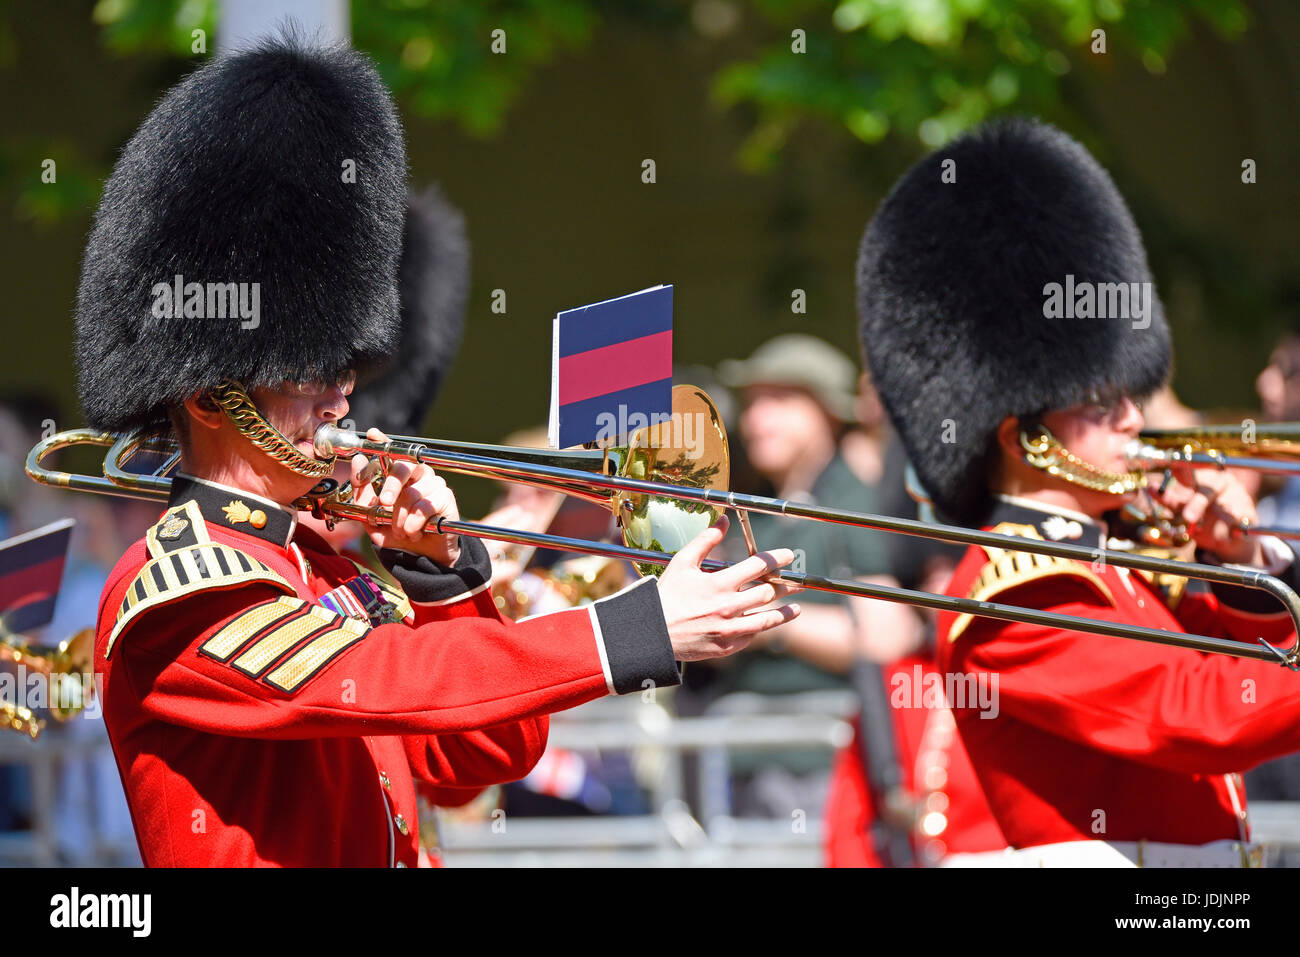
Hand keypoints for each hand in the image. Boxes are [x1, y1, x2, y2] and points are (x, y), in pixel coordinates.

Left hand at [351, 428, 461, 565]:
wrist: (424, 555)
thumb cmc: (399, 533)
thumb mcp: (373, 519)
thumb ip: (363, 496)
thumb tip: (359, 464)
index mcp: (398, 476)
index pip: (391, 452)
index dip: (383, 441)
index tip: (373, 434)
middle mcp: (417, 474)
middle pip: (403, 467)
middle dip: (391, 485)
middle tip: (384, 503)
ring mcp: (433, 483)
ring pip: (411, 494)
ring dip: (400, 518)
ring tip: (401, 531)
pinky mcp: (445, 497)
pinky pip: (425, 506)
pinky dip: (413, 523)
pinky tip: (414, 532)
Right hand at [656, 515, 801, 660]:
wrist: (652, 633)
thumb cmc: (666, 596)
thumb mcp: (682, 562)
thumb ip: (706, 540)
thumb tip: (724, 520)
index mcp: (719, 583)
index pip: (758, 566)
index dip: (776, 558)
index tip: (787, 555)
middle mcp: (728, 607)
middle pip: (768, 592)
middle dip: (785, 584)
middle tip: (796, 581)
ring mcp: (729, 629)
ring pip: (768, 619)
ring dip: (785, 613)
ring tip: (796, 608)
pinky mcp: (727, 647)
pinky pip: (751, 637)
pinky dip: (759, 629)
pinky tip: (765, 624)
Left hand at [1147, 464, 1259, 564]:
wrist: (1231, 535)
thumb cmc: (1202, 515)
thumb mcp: (1182, 508)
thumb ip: (1168, 499)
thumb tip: (1149, 487)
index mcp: (1202, 478)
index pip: (1190, 473)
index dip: (1183, 469)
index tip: (1173, 464)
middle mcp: (1220, 482)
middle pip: (1208, 490)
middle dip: (1197, 505)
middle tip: (1189, 518)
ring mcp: (1237, 496)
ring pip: (1224, 510)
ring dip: (1215, 525)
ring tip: (1210, 534)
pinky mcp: (1249, 513)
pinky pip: (1240, 523)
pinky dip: (1235, 531)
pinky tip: (1233, 535)